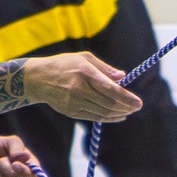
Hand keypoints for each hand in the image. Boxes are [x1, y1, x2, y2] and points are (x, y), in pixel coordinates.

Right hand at [24, 52, 142, 122]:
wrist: (37, 79)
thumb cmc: (64, 65)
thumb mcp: (83, 58)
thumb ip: (104, 68)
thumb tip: (122, 77)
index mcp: (84, 72)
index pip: (109, 88)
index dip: (126, 97)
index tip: (138, 102)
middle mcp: (79, 89)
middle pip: (108, 103)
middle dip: (126, 107)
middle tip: (137, 107)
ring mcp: (74, 103)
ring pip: (103, 112)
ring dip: (119, 113)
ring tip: (129, 111)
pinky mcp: (71, 112)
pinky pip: (94, 118)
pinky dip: (109, 118)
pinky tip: (118, 116)